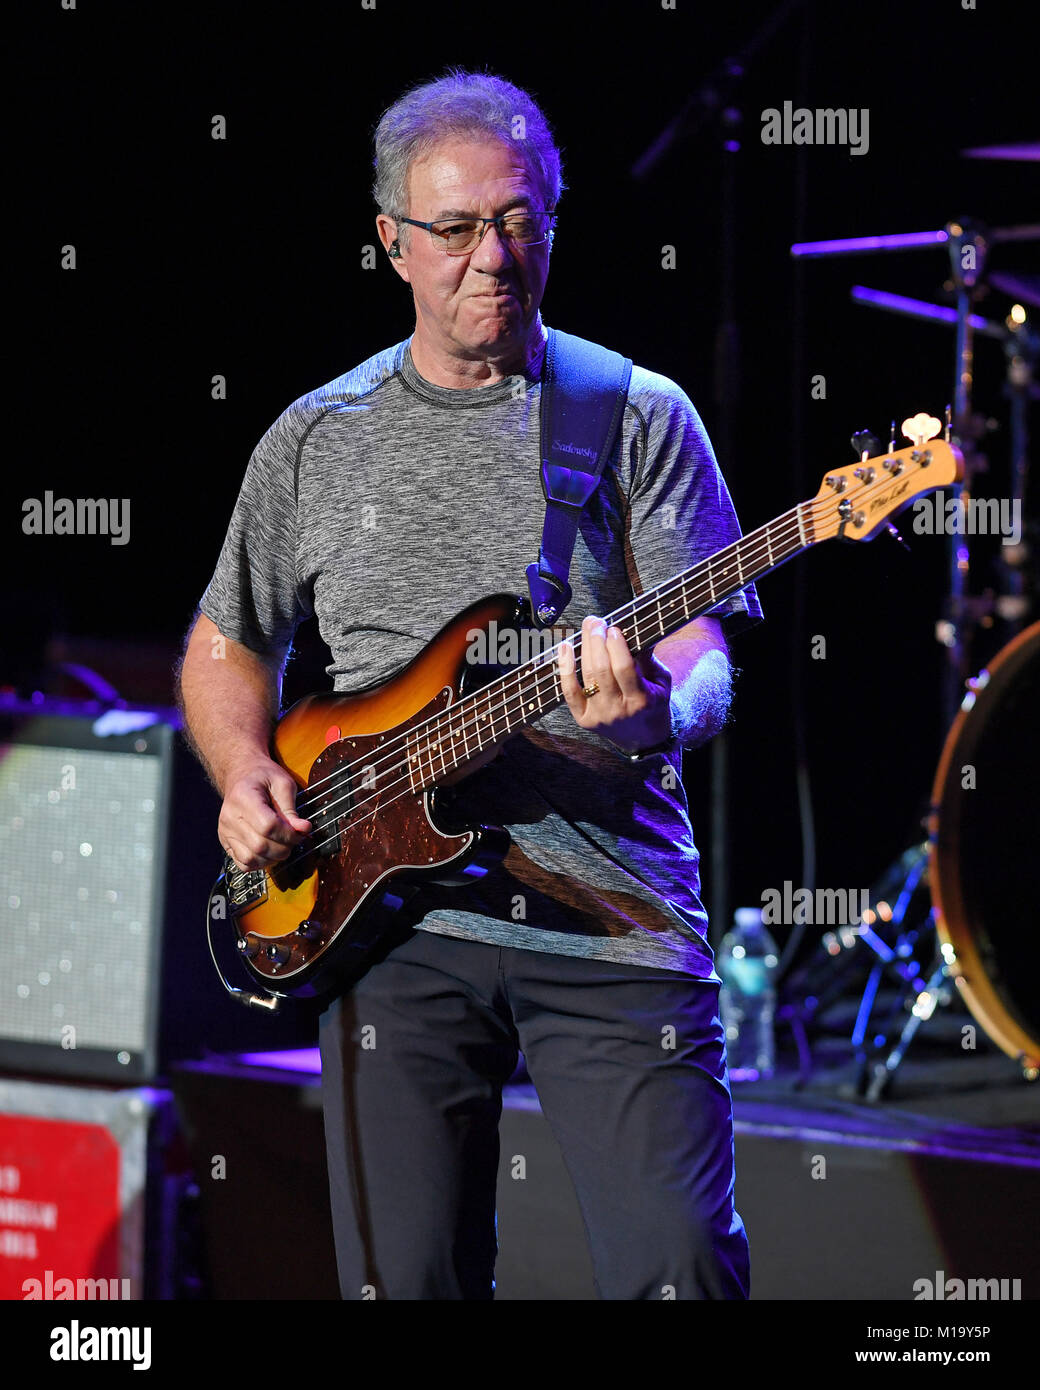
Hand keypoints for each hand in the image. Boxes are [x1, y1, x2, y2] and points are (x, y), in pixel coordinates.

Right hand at [218, 756, 311, 869]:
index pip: (267, 826)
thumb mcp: (283, 784)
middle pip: (260, 845)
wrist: (241, 775)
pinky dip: (260, 862)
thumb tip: (303, 830)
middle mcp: (230, 816)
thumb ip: (291, 809)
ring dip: (273, 857)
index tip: (301, 831)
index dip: (288, 834)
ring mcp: (225, 831)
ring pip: (251, 858)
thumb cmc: (263, 777)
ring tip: (283, 844)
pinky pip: (243, 863)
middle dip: (284, 847)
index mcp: (243, 797)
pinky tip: (270, 852)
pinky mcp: (225, 841)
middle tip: (294, 838)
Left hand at [557, 616, 672, 753]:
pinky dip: (565, 668)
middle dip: (597, 641)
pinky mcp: (583, 720)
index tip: (614, 628)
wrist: (643, 738)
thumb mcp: (661, 681)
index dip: (616, 646)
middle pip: (602, 669)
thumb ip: (649, 658)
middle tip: (597, 622)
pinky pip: (569, 692)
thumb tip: (636, 629)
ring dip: (584, 648)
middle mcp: (618, 710)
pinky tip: (566, 647)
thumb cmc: (653, 703)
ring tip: (587, 628)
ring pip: (587, 676)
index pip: (624, 668)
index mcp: (642, 700)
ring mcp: (599, 715)